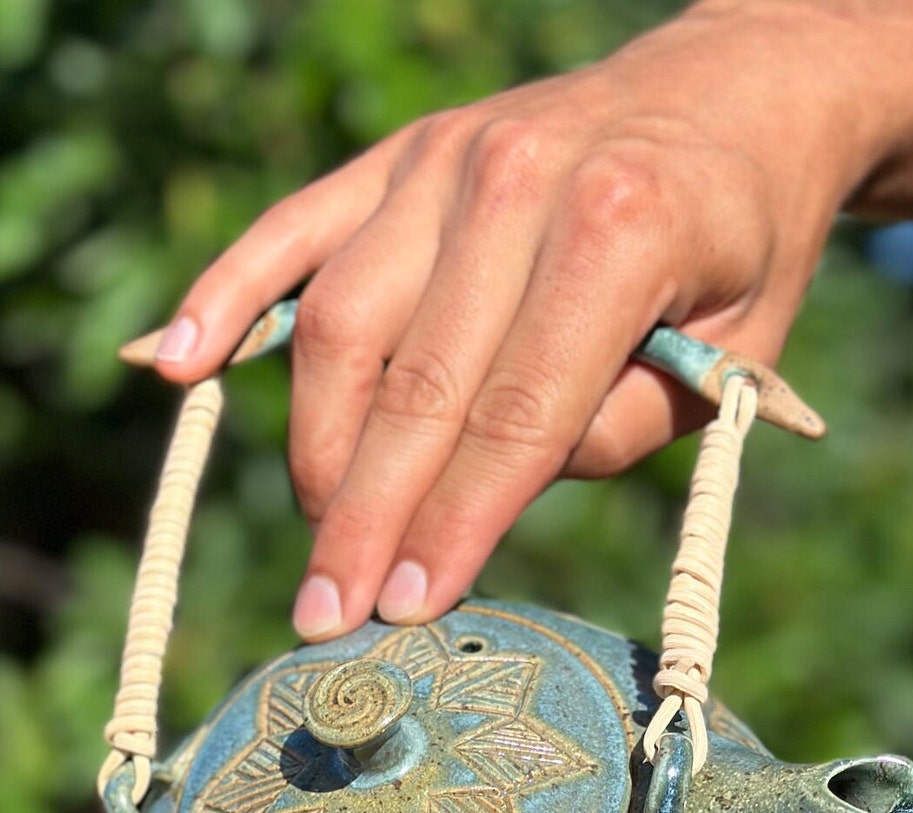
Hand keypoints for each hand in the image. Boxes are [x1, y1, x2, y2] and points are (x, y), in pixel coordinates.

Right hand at [128, 0, 886, 638]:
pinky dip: (226, 295)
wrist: (734, 96)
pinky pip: (292, 230)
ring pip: (342, 323)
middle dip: (367, 516)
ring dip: (317, 446)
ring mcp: (443, 161)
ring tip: (321, 538)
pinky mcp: (398, 155)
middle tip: (329, 615)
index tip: (407, 608)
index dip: (455, 524)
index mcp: (618, 232)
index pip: (514, 417)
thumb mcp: (733, 361)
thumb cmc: (739, 251)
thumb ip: (616, 431)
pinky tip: (174, 363)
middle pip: (413, 384)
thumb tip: (480, 492)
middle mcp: (514, 183)